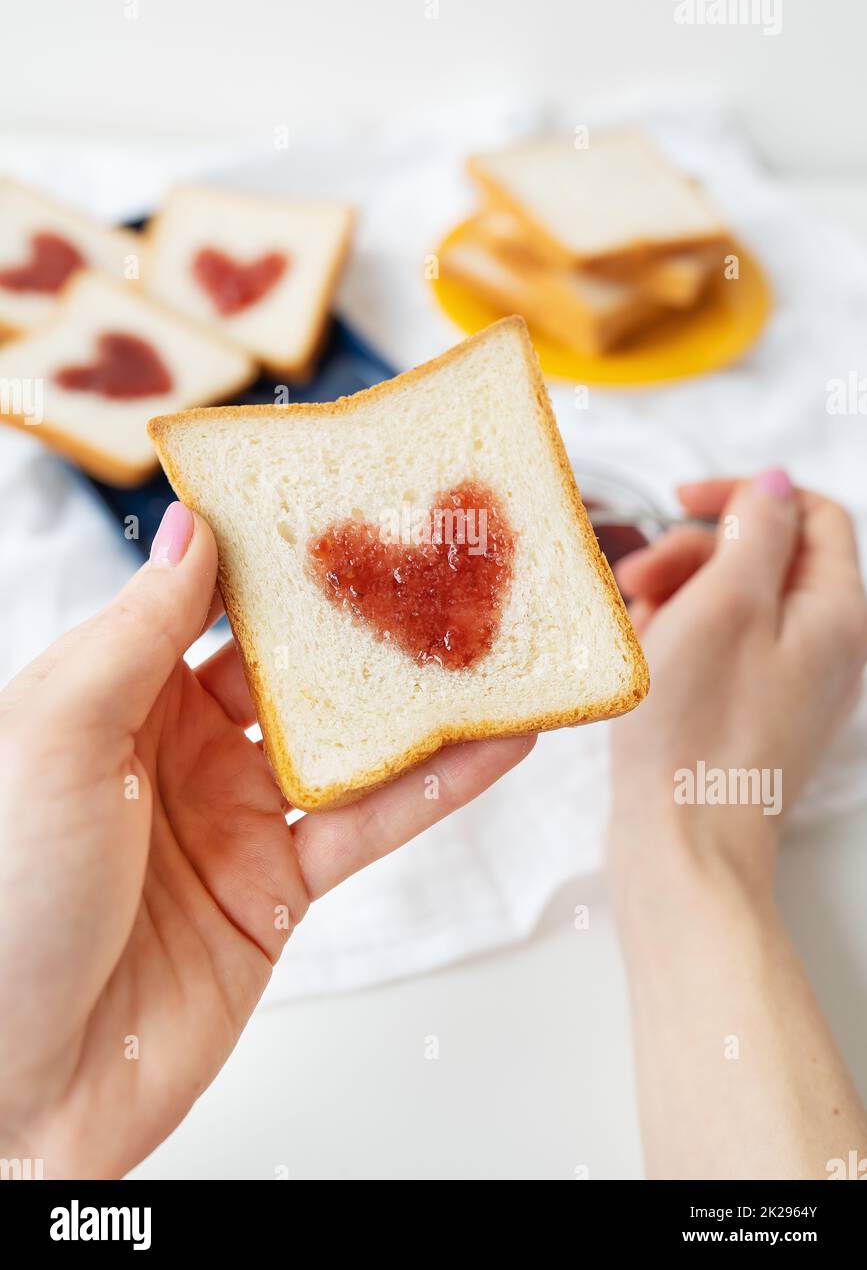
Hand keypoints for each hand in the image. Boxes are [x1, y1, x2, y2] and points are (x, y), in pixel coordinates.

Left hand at [0, 502, 533, 1177]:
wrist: (19, 1083)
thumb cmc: (3, 898)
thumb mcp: (57, 737)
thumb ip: (136, 631)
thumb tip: (195, 527)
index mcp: (114, 693)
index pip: (210, 599)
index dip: (274, 549)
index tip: (345, 493)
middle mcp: (179, 745)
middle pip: (294, 663)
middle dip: (365, 614)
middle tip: (447, 555)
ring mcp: (236, 816)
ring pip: (349, 739)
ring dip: (425, 695)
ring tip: (501, 639)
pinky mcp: (280, 889)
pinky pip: (373, 824)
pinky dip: (442, 784)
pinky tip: (502, 741)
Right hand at [606, 471, 866, 1179]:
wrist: (681, 843)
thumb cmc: (698, 728)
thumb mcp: (724, 604)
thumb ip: (756, 531)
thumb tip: (777, 484)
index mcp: (835, 613)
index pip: (813, 515)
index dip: (749, 494)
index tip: (683, 499)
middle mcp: (822, 647)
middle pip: (764, 558)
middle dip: (695, 553)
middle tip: (639, 578)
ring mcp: (784, 683)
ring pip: (730, 603)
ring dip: (675, 597)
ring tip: (631, 628)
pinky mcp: (746, 713)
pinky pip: (713, 650)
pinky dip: (674, 641)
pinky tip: (639, 661)